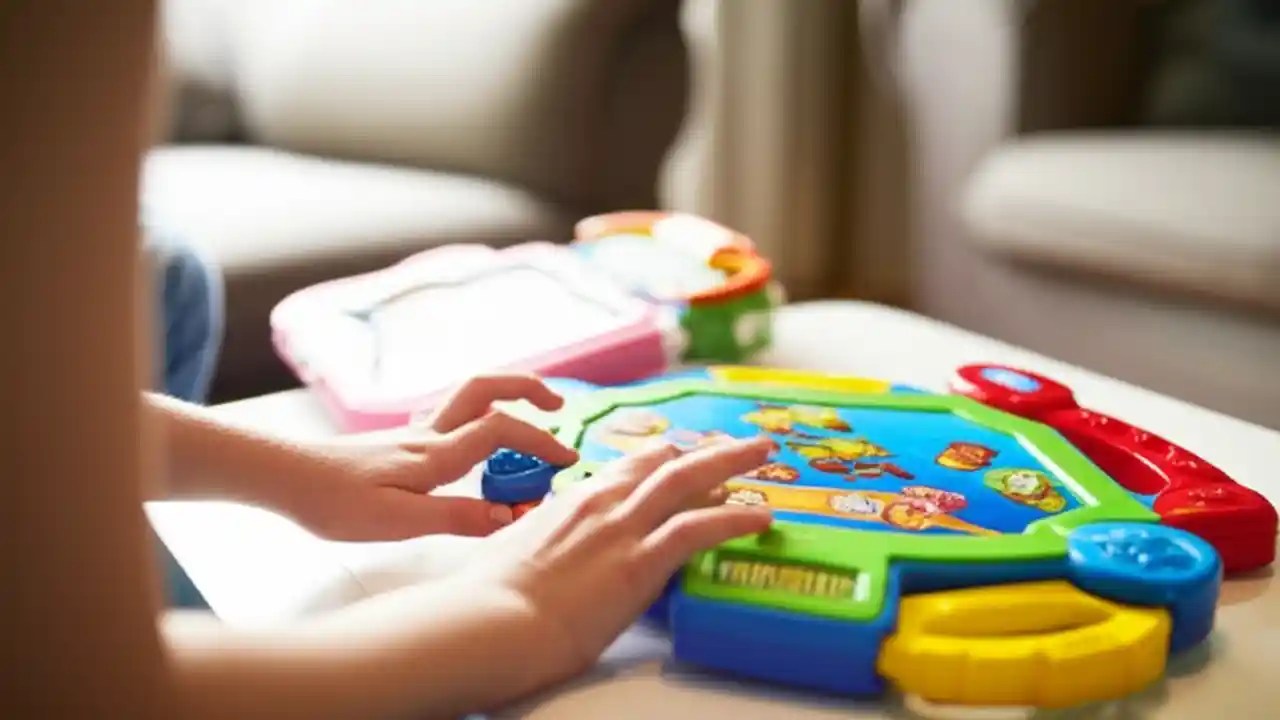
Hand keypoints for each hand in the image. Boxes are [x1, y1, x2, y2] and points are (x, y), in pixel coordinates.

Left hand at [285, 374, 578, 540]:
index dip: (541, 442)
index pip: (503, 431)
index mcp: (436, 454)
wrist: (283, 478)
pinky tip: (472, 443)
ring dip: (504, 396)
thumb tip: (512, 516)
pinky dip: (475, 416)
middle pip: (486, 387)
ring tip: (527, 418)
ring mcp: (412, 435)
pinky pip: (448, 416)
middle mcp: (429, 435)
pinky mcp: (397, 443)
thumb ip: (459, 517)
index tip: (568, 463)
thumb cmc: (335, 502)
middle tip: (557, 406)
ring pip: (467, 396)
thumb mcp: (399, 522)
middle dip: (527, 388)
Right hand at [444, 436, 773, 685]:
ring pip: (689, 480)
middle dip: (705, 453)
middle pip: (664, 463)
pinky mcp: (640, 562)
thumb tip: (538, 545)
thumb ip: (539, 539)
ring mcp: (623, 529)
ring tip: (763, 453)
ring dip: (731, 464)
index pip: (627, 468)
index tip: (682, 458)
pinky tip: (760, 518)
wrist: (490, 622)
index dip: (660, 462)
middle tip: (739, 446)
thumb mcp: (514, 551)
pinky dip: (734, 519)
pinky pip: (700, 529)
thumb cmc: (490, 596)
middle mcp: (602, 502)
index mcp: (573, 499)